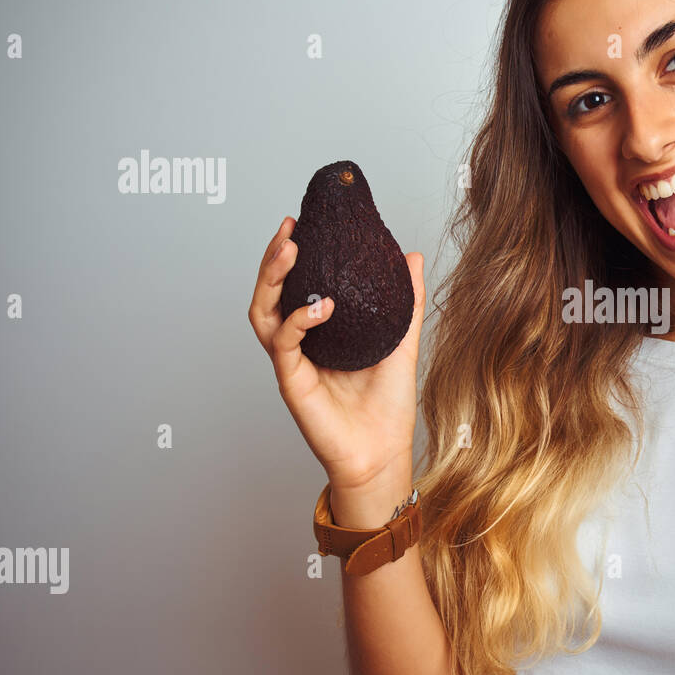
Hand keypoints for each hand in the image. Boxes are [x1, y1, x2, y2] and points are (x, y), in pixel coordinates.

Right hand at [248, 216, 426, 491]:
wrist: (383, 452)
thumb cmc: (388, 405)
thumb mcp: (403, 341)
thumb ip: (407, 300)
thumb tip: (411, 255)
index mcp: (320, 333)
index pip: (296, 285)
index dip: (293, 254)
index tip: (301, 222)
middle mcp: (300, 344)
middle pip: (270, 293)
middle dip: (272, 259)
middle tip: (288, 229)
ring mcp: (293, 362)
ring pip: (263, 312)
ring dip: (271, 279)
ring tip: (289, 250)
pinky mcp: (292, 382)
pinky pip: (283, 343)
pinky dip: (297, 319)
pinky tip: (320, 305)